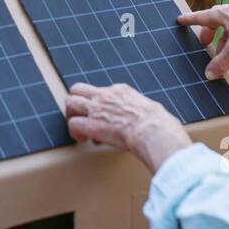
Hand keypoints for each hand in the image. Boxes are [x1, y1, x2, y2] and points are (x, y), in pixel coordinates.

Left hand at [64, 82, 189, 174]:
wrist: (153, 130)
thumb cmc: (158, 123)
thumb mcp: (150, 107)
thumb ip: (141, 109)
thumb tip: (149, 117)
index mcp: (120, 90)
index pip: (100, 90)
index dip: (98, 102)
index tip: (102, 114)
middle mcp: (105, 95)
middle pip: (78, 89)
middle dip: (76, 102)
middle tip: (80, 115)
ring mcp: (97, 109)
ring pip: (70, 103)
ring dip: (71, 115)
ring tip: (79, 127)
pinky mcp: (92, 125)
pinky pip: (73, 125)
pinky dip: (74, 133)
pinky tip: (83, 139)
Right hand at [178, 3, 228, 78]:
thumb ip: (220, 63)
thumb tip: (210, 74)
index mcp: (223, 14)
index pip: (201, 17)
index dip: (190, 20)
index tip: (180, 20)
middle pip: (214, 22)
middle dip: (207, 34)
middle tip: (203, 45)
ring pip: (226, 29)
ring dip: (221, 42)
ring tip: (221, 56)